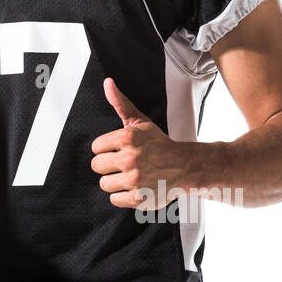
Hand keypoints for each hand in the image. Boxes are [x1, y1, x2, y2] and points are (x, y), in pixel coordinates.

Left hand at [90, 77, 195, 209]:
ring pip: (104, 184)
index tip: (121, 149)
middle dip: (109, 165)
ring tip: (131, 175)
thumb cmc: (158, 144)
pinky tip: (135, 187)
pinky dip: (123, 196)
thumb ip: (120, 103)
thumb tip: (107, 82)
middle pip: (96, 166)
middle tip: (126, 163)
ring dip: (115, 181)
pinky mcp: (139, 199)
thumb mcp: (139, 122)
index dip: (107, 149)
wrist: (185, 166)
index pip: (95, 148)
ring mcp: (135, 180)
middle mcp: (129, 158)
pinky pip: (114, 199)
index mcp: (126, 137)